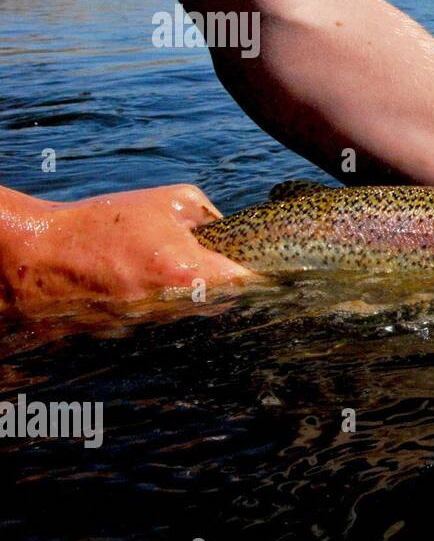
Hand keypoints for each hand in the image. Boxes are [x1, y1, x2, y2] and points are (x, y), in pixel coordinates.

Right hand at [0, 184, 251, 314]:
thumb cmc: (107, 222)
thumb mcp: (171, 201)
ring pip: (203, 317)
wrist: (43, 256)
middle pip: (231, 306)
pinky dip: (173, 309)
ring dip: (204, 298)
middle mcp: (178, 309)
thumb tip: (235, 235)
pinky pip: (172, 325)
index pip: (251, 286)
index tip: (283, 272)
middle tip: (240, 270)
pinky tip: (159, 289)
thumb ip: (214, 218)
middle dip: (235, 287)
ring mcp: (158, 329)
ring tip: (188, 275)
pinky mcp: (139, 339)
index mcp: (191, 274)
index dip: (268, 278)